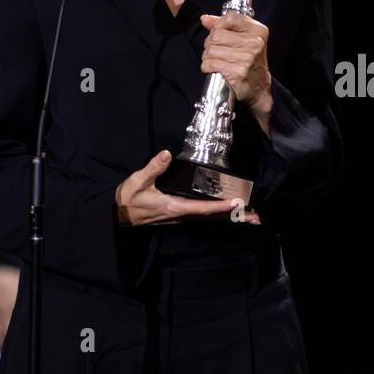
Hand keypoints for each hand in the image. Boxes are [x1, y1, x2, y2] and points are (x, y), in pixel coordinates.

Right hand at [115, 149, 259, 225]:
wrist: (117, 216)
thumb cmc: (127, 199)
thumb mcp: (137, 181)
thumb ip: (153, 168)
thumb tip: (167, 154)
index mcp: (173, 207)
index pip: (202, 207)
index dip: (221, 206)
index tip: (238, 203)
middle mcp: (181, 215)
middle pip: (213, 217)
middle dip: (235, 217)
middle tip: (257, 217)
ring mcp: (181, 218)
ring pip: (211, 219)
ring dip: (231, 218)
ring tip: (251, 217)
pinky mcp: (179, 216)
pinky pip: (204, 217)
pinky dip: (219, 216)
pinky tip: (229, 214)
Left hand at [200, 12, 271, 114]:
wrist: (260, 87)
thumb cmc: (250, 61)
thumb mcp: (244, 39)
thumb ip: (224, 26)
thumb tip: (205, 19)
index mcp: (258, 31)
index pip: (230, 18)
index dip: (218, 25)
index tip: (219, 33)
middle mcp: (255, 43)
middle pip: (217, 35)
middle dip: (210, 43)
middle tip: (216, 50)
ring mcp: (247, 58)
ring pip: (211, 50)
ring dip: (207, 56)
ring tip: (216, 60)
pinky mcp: (238, 72)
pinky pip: (211, 64)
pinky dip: (207, 66)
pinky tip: (214, 69)